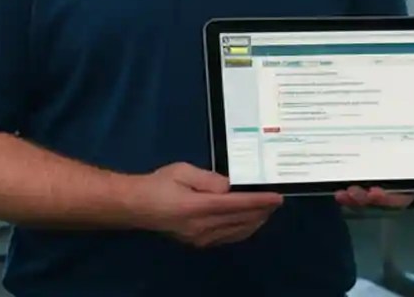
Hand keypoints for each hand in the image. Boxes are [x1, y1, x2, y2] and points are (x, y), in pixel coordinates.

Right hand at [130, 162, 283, 247]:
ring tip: (266, 211)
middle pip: (241, 220)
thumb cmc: (158, 184)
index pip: (237, 204)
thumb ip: (208, 178)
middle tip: (277, 202)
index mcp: (198, 207)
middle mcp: (202, 226)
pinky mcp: (198, 242)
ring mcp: (200, 238)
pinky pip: (227, 238)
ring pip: (236, 232)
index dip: (259, 201)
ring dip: (255, 222)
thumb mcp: (182, 171)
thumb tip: (229, 186)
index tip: (277, 197)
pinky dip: (242, 230)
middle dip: (262, 211)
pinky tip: (248, 222)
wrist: (136, 206)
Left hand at [335, 114, 413, 210]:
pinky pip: (357, 190)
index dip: (389, 197)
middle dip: (366, 199)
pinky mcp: (367, 179)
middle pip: (379, 200)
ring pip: (366, 197)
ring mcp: (381, 184)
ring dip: (354, 198)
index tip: (376, 191)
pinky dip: (347, 194)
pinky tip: (337, 191)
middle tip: (353, 191)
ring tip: (343, 192)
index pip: (403, 196)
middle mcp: (397, 188)